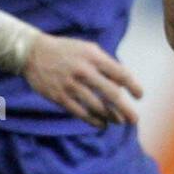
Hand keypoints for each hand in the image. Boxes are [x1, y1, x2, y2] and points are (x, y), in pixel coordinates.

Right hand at [23, 33, 142, 127]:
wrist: (33, 53)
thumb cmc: (66, 51)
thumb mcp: (88, 49)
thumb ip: (105, 64)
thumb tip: (122, 84)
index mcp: (93, 57)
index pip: (120, 73)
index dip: (133, 86)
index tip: (139, 96)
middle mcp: (83, 71)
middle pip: (111, 94)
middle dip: (126, 109)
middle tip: (134, 119)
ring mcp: (71, 85)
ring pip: (97, 106)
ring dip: (111, 117)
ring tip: (119, 121)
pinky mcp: (59, 97)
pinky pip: (80, 113)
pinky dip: (93, 121)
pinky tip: (102, 124)